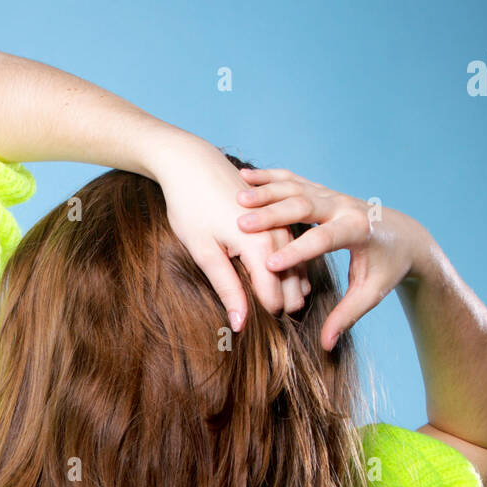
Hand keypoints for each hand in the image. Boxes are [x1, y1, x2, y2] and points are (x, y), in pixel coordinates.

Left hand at [153, 138, 308, 330]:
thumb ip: (226, 288)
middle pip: (291, 285)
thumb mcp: (203, 251)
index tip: (250, 323)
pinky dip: (288, 269)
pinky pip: (293, 251)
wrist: (191, 161)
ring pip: (296, 268)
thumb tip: (240, 324)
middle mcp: (279, 233)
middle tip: (263, 322)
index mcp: (260, 245)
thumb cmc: (190, 205)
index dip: (264, 316)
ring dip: (287, 289)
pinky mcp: (280, 217)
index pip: (275, 297)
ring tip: (272, 305)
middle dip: (280, 305)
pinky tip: (277, 280)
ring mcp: (282, 223)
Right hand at [235, 167, 429, 349]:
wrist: (406, 235)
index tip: (270, 263)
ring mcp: (332, 195)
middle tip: (243, 223)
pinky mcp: (323, 191)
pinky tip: (245, 178)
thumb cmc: (388, 267)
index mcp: (358, 229)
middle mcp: (344, 206)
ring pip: (296, 187)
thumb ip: (347, 316)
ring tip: (237, 198)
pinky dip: (269, 178)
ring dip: (266, 191)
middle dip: (273, 214)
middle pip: (305, 204)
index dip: (298, 252)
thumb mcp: (371, 294)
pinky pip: (293, 180)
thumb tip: (325, 345)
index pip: (324, 239)